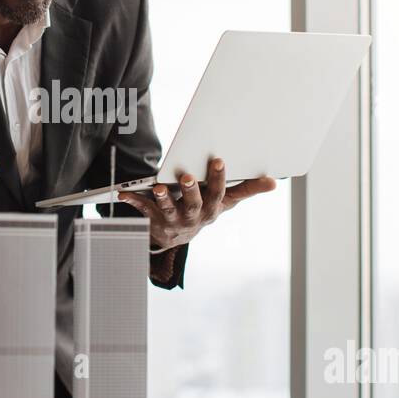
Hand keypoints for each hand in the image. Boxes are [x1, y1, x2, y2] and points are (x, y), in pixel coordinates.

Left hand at [116, 157, 276, 251]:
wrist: (178, 237)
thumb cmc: (206, 208)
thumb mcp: (227, 201)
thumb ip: (248, 189)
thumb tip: (275, 181)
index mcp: (213, 208)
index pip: (218, 193)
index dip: (219, 178)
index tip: (218, 160)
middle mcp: (194, 216)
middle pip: (194, 204)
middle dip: (191, 191)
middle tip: (187, 176)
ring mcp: (174, 220)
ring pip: (168, 210)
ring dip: (163, 198)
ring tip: (157, 187)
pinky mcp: (155, 220)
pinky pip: (143, 211)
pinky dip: (134, 202)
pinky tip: (123, 195)